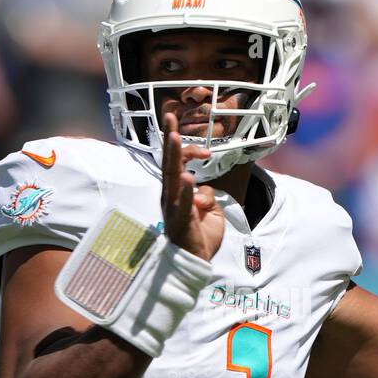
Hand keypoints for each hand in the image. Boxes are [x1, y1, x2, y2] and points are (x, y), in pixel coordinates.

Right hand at [160, 112, 224, 260]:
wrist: (193, 262)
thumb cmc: (198, 235)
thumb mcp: (208, 211)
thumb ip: (206, 196)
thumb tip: (204, 189)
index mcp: (176, 191)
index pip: (179, 164)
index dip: (190, 151)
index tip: (206, 150)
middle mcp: (171, 195)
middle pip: (169, 162)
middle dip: (170, 138)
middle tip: (169, 116)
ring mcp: (173, 207)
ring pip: (172, 177)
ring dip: (174, 156)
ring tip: (174, 137)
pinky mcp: (181, 221)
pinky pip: (184, 204)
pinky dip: (187, 192)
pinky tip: (189, 178)